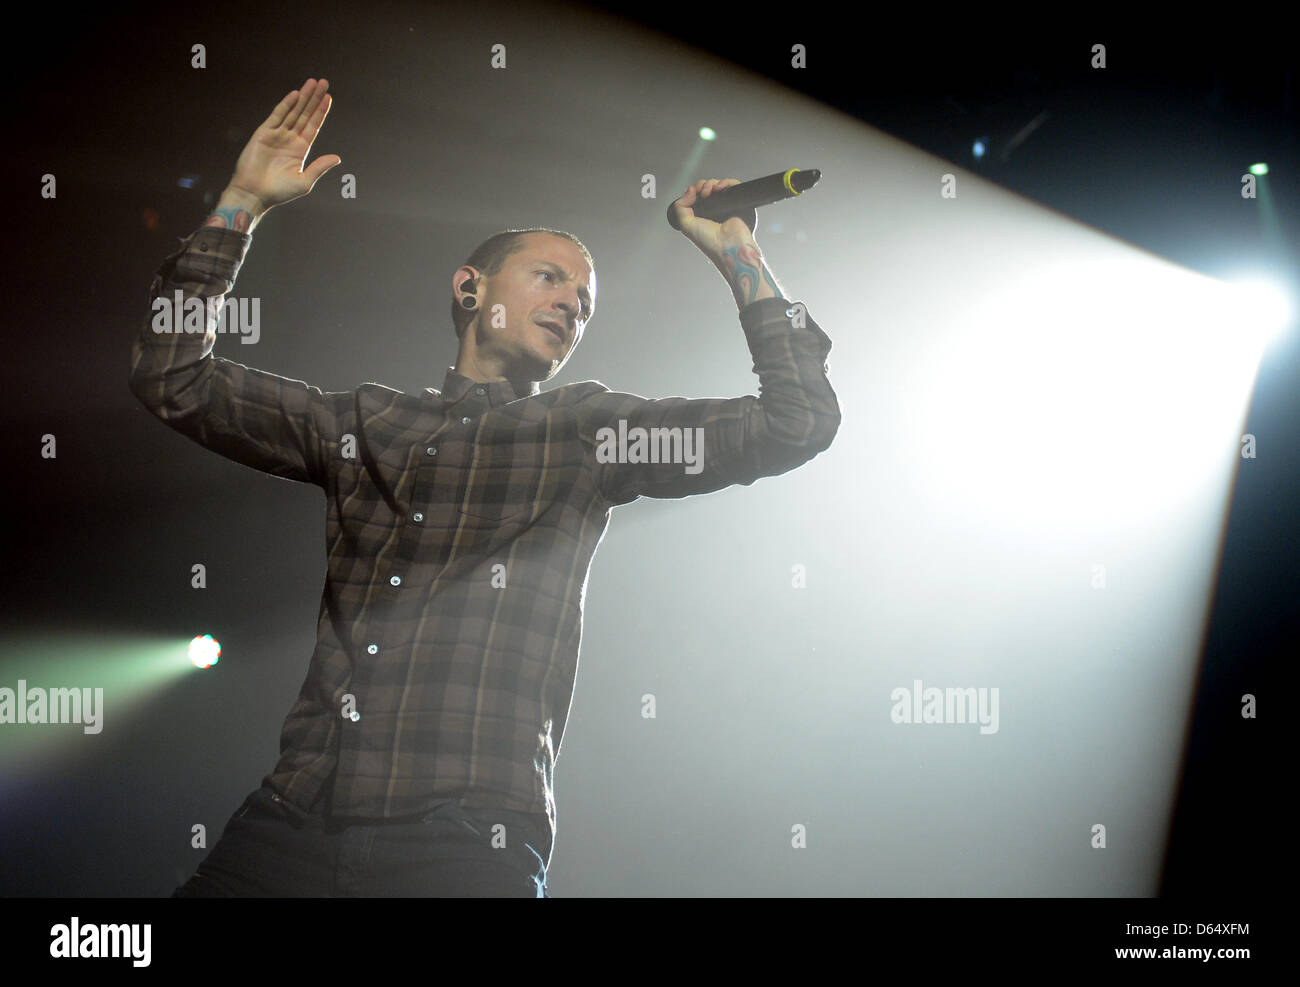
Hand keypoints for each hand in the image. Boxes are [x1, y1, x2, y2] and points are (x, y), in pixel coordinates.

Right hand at [226, 78, 340, 212]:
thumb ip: (319, 167)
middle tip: (324, 82)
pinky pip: (277, 115)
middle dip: (314, 98)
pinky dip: (286, 104)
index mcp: (300, 149)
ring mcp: (277, 135)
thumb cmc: (279, 192)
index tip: (328, 97)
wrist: (255, 193)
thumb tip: (337, 157)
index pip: (313, 125)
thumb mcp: (304, 181)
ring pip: (293, 111)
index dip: (321, 111)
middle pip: (305, 114)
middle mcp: (290, 139)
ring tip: (312, 83)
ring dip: (303, 97)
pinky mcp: (264, 133)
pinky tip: (296, 94)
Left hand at [670, 178, 756, 260]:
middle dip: (702, 185)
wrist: (727, 246)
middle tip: (701, 191)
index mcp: (702, 216)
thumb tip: (689, 191)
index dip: (694, 191)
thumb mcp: (686, 225)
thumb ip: (680, 207)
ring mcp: (726, 205)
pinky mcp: (738, 201)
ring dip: (712, 184)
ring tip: (709, 191)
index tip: (693, 192)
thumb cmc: (710, 242)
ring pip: (719, 185)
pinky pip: (734, 185)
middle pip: (708, 188)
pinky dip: (726, 182)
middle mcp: (715, 210)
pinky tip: (718, 188)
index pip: (697, 196)